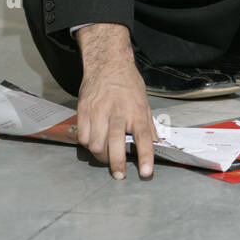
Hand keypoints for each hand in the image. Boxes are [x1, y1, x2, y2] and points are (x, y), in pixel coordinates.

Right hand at [75, 23, 155, 179]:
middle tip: (120, 174)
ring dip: (100, 155)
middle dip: (116, 164)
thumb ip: (149, 125)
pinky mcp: (83, 111)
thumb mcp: (144, 102)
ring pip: (95, 144)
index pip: (143, 137)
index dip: (145, 156)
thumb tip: (157, 145)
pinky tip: (94, 142)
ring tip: (106, 156)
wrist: (107, 64)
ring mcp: (98, 112)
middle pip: (114, 144)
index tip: (146, 173)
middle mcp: (117, 112)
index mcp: (136, 111)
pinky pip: (82, 137)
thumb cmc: (128, 84)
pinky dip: (87, 145)